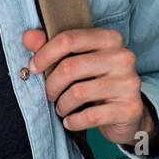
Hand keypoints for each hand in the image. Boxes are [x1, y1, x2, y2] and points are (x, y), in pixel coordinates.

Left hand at [22, 28, 158, 149]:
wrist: (127, 114)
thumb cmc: (97, 82)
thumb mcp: (78, 61)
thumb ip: (53, 48)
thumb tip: (28, 37)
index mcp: (110, 38)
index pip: (69, 39)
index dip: (45, 54)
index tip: (33, 68)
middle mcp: (123, 56)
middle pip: (71, 67)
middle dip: (52, 84)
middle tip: (49, 94)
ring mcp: (129, 82)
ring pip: (78, 92)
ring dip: (62, 104)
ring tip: (61, 108)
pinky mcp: (130, 107)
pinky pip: (91, 116)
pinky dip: (74, 121)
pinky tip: (70, 121)